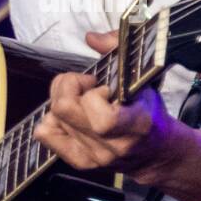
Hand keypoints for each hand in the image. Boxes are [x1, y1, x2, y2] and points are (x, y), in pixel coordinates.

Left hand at [33, 29, 180, 183]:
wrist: (155, 153)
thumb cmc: (149, 112)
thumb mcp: (143, 78)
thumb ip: (120, 50)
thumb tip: (91, 38)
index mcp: (133, 126)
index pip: (101, 118)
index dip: (94, 95)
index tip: (103, 87)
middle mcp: (110, 147)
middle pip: (64, 109)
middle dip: (69, 86)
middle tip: (86, 84)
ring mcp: (93, 157)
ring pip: (53, 118)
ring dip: (62, 99)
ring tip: (80, 99)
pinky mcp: (79, 162)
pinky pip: (46, 134)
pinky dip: (51, 118)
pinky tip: (70, 115)